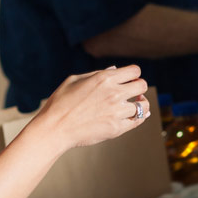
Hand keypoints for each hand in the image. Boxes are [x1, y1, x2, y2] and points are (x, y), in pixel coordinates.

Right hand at [32, 66, 149, 149]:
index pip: (135, 71)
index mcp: (104, 78)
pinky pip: (137, 121)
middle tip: (132, 92)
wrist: (54, 128)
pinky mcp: (116, 129)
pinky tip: (132, 115)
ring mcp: (116, 112)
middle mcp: (114, 93)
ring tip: (133, 105)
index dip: (133, 74)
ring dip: (140, 104)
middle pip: (142, 85)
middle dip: (138, 87)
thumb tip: (115, 69)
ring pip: (143, 105)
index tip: (128, 80)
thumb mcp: (74, 80)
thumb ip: (97, 73)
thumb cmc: (60, 102)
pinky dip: (138, 118)